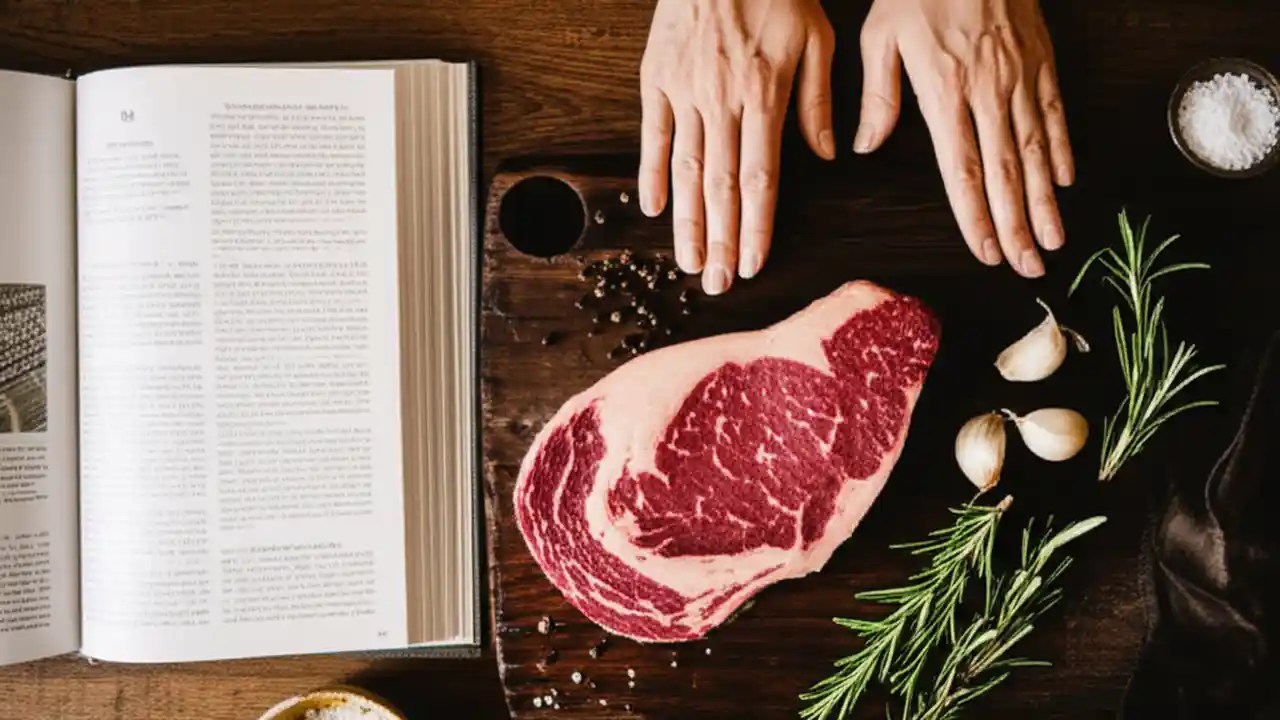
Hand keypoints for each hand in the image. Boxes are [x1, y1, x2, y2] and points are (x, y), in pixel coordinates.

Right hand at [638, 0, 834, 294]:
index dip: (755, 226)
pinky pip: (653, 134)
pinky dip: (654, 173)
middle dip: (719, 241)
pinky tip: (656, 208)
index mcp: (764, 95)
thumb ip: (818, 100)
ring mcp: (684, 91)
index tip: (751, 263)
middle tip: (716, 285)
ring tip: (687, 263)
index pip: (761, 177)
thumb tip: (825, 155)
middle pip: (721, 186)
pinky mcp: (657, 78)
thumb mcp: (817, 37)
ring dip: (687, 221)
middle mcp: (721, 101)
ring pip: (687, 169)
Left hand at [855, 0, 1072, 277]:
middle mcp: (987, 91)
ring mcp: (1019, 76)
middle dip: (1017, 226)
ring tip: (1053, 242)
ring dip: (1045, 201)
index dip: (976, 216)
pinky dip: (1061, 149)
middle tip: (1029, 268)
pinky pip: (1054, 112)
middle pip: (1005, 172)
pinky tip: (1064, 182)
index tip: (986, 253)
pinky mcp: (1041, 59)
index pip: (962, 169)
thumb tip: (864, 146)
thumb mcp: (879, 35)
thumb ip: (877, 95)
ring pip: (1036, 150)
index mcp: (944, 91)